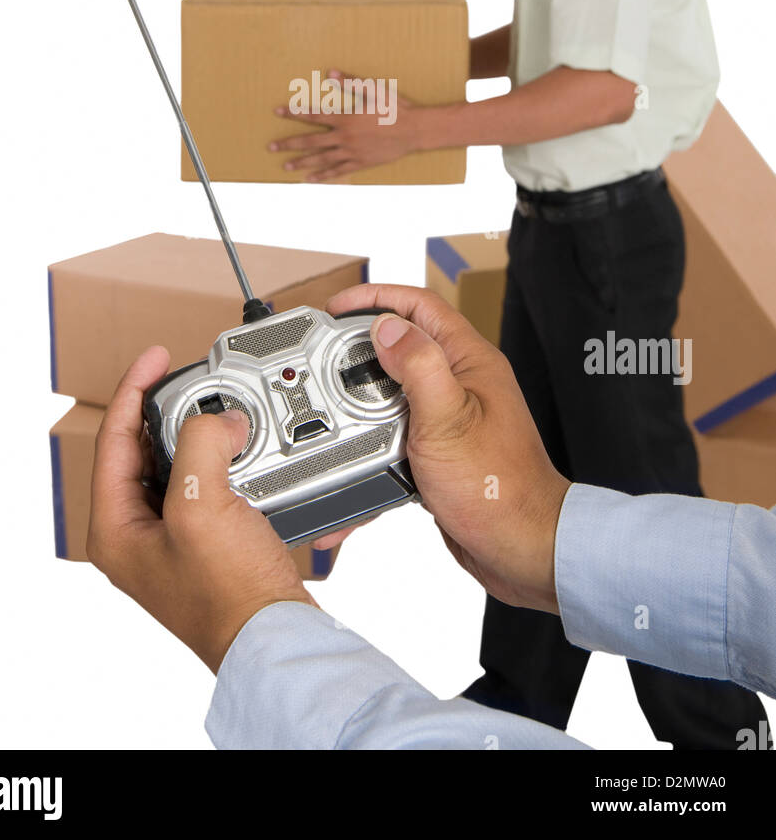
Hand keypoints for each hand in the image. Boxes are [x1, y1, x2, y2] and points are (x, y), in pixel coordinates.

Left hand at [87, 345, 315, 672]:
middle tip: (193, 381)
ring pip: (177, 465)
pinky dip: (223, 460)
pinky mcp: (206, 544)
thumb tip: (220, 420)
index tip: (155, 358)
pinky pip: (206, 484)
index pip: (114, 440)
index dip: (132, 390)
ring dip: (201, 434)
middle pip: (143, 449)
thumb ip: (202, 445)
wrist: (274, 639)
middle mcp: (136, 536)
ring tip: (223, 412)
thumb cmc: (229, 595)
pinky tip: (244, 451)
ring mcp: (171, 541)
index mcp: (115, 529)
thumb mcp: (202, 507)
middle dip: (171, 410)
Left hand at [268, 67, 421, 180]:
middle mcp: (345, 137)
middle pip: (311, 141)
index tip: (278, 111)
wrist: (415, 131)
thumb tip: (331, 73)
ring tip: (285, 166)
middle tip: (271, 147)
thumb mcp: (374, 90)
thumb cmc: (396, 108)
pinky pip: (338, 171)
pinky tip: (310, 179)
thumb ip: (351, 83)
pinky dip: (323, 175)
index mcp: (346, 118)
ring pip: (321, 159)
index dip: (295, 113)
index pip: (314, 115)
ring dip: (302, 162)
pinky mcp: (361, 163)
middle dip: (289, 143)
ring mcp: (352, 152)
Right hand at [320, 284, 570, 612]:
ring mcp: (449, 421)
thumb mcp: (449, 419)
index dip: (376, 298)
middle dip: (358, 355)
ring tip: (332, 418)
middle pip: (400, 349)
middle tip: (324, 361)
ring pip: (391, 399)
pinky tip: (351, 488)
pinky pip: (394, 445)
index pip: (420, 307)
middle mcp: (460, 385)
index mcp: (469, 363)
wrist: (523, 550)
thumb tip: (386, 327)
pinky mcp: (438, 455)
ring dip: (359, 412)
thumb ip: (418, 366)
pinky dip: (368, 463)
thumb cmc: (500, 488)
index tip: (337, 307)